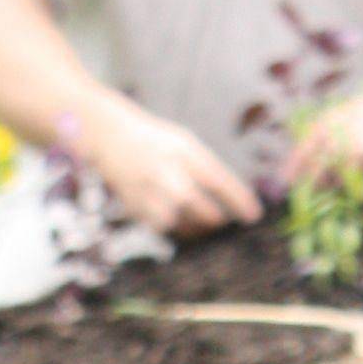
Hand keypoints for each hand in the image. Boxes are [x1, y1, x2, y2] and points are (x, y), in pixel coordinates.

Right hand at [74, 91, 260, 236]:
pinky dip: (171, 224)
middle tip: (222, 220)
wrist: (108, 136)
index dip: (241, 202)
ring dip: (196, 226)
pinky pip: (165, 228)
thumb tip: (232, 202)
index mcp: (186, 153)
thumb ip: (206, 170)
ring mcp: (153, 195)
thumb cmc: (153, 140)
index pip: (221, 184)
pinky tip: (168, 211)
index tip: (254, 216)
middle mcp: (170, 176)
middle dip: (218, 219)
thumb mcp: (183, 143)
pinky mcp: (137, 209)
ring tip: (196, 217)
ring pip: (187, 226)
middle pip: (208, 213)